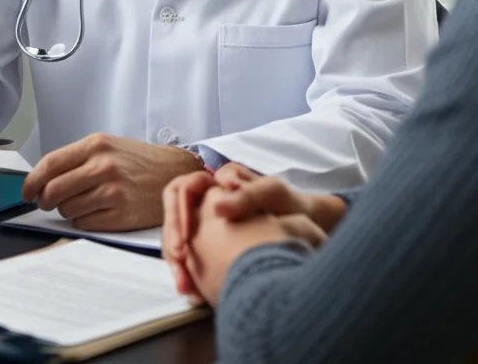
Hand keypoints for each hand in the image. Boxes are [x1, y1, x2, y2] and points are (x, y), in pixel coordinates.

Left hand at [21, 134, 204, 230]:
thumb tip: (42, 179)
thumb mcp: (108, 146)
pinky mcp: (121, 214)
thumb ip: (77, 158)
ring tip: (85, 202)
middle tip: (49, 202)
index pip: (49, 164)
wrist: (174, 172)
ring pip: (67, 209)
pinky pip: (84, 223)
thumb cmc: (138, 160)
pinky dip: (84, 220)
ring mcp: (112, 191)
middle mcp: (102, 166)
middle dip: (45, 200)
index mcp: (96, 145)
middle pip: (53, 191)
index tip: (27, 192)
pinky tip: (97, 211)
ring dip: (68, 210)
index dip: (31, 181)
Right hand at [162, 168, 345, 299]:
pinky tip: (194, 293)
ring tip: (186, 287)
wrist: (305, 230)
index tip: (185, 238)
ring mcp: (205, 225)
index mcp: (214, 183)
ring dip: (177, 264)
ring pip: (176, 241)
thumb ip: (246, 195)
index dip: (178, 213)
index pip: (179, 190)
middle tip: (181, 265)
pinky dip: (188, 276)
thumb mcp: (271, 193)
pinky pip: (188, 259)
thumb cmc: (288, 204)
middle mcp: (205, 202)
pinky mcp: (209, 248)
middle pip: (172, 218)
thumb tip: (216, 203)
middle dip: (172, 242)